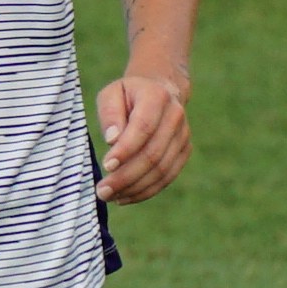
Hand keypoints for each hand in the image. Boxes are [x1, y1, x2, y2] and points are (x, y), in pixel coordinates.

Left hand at [94, 71, 190, 205]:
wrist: (158, 90)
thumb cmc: (127, 95)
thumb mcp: (110, 94)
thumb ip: (109, 114)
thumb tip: (112, 140)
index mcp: (157, 97)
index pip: (143, 127)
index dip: (126, 149)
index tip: (106, 165)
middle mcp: (175, 116)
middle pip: (153, 154)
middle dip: (126, 176)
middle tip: (102, 191)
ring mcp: (183, 135)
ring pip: (161, 170)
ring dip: (134, 188)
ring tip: (110, 196)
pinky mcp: (184, 151)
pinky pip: (167, 177)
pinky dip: (145, 191)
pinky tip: (125, 197)